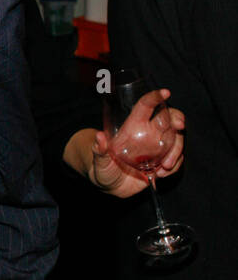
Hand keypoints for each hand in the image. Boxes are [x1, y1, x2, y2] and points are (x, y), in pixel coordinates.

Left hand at [64, 91, 184, 197]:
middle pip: (169, 119)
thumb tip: (99, 136)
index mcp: (133, 126)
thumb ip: (99, 150)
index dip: (155, 98)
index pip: (146, 106)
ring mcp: (158, 147)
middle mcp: (148, 133)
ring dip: (176, 150)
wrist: (111, 186)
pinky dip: (174, 166)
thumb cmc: (103, 167)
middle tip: (179, 127)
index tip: (166, 93)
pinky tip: (160, 174)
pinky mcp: (163, 161)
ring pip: (177, 139)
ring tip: (164, 167)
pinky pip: (177, 159)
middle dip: (177, 119)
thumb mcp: (99, 160)